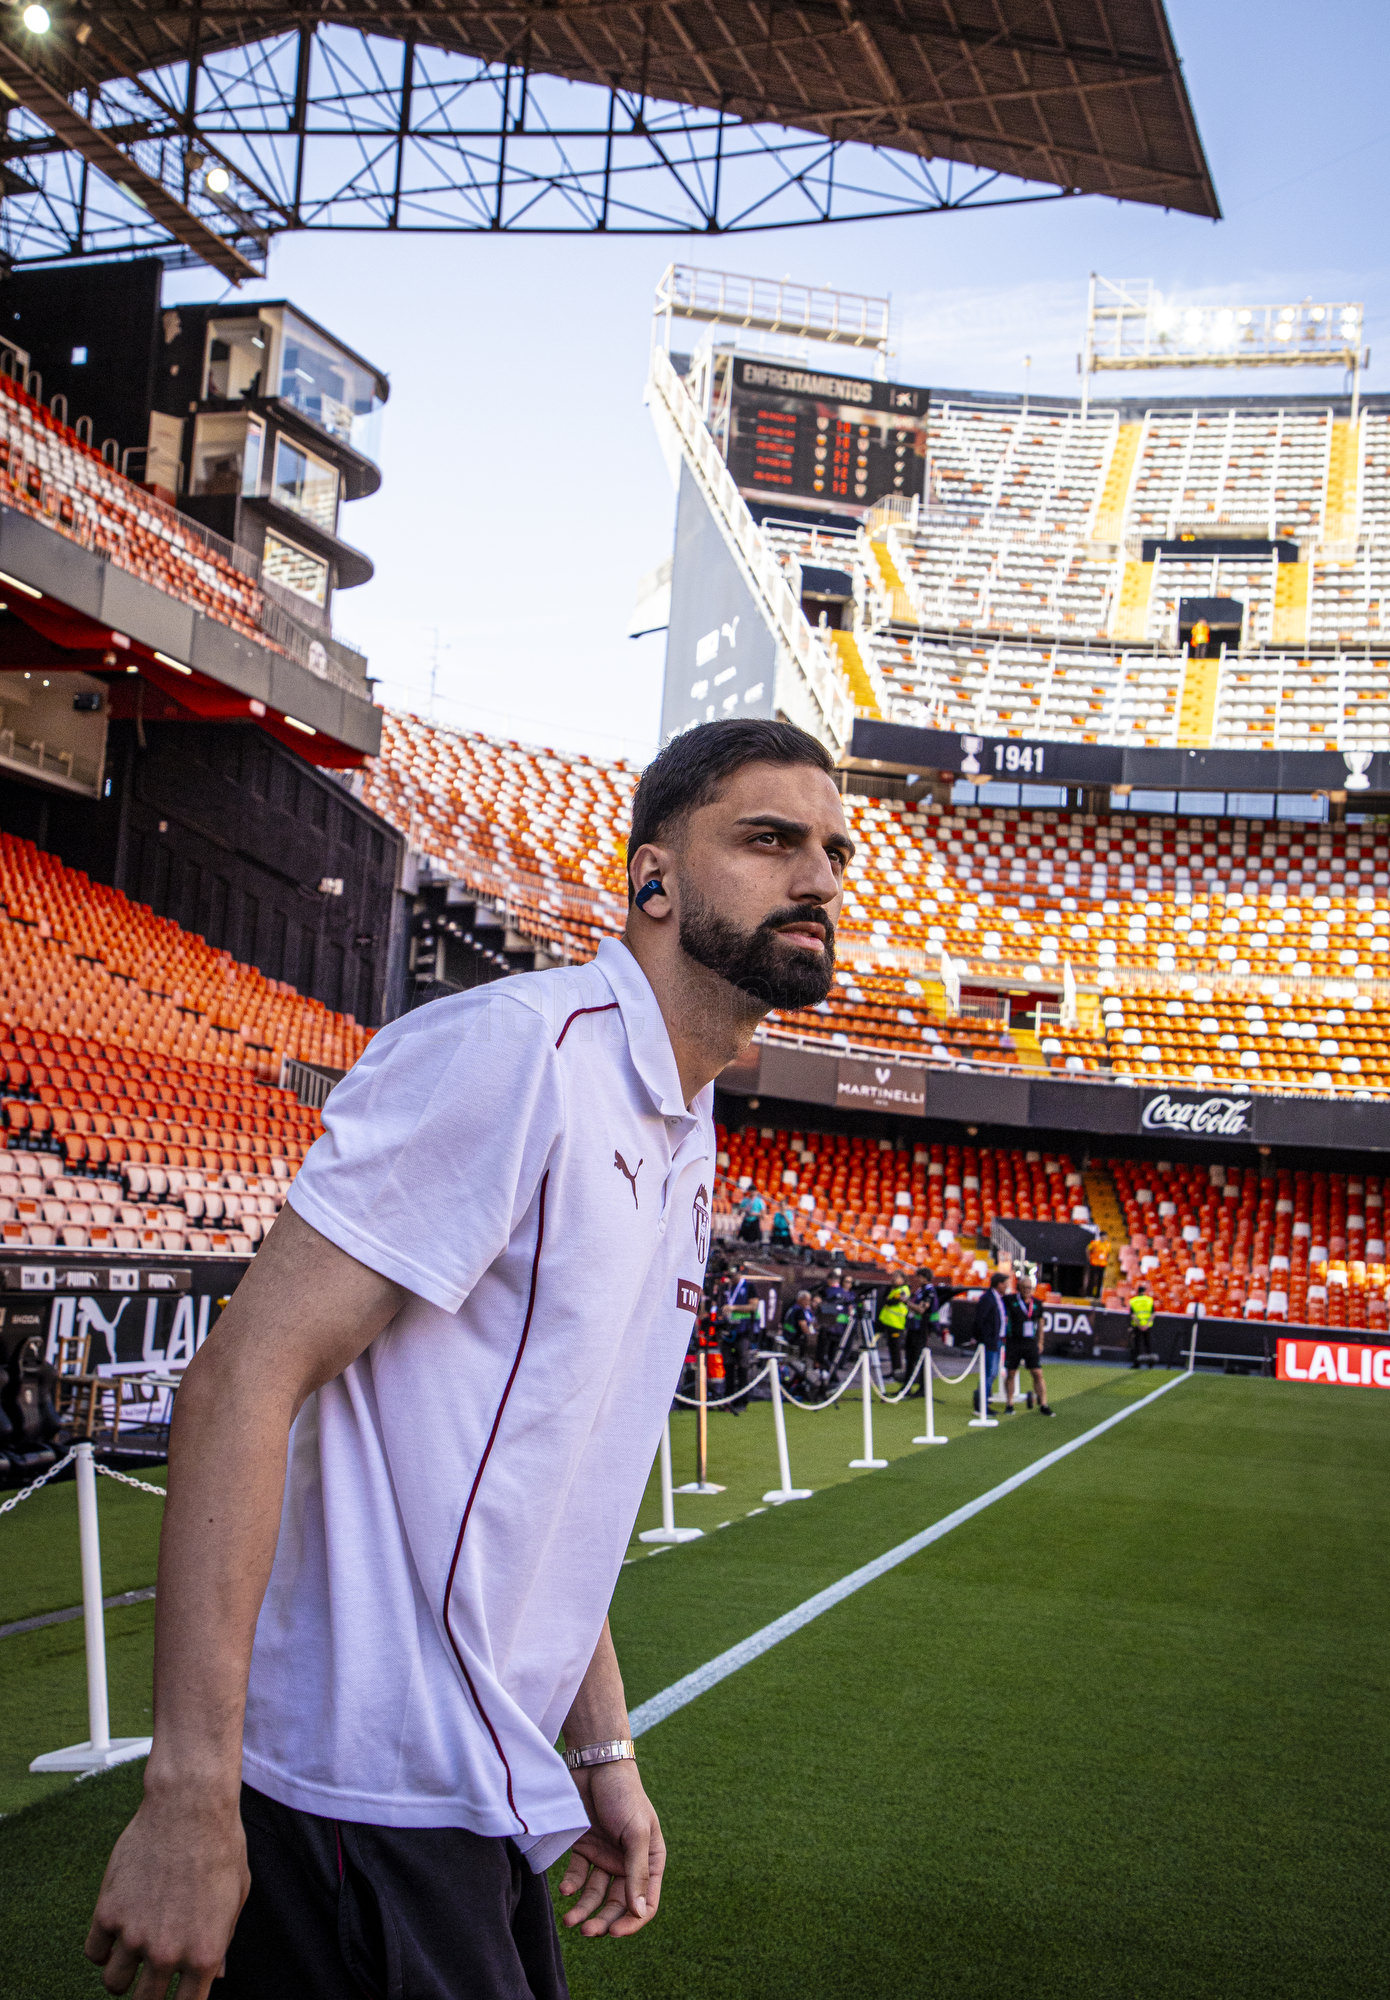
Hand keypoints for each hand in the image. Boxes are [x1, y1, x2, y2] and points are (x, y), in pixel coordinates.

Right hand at [84, 1784, 249, 1999]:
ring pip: (113, 1984)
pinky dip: (102, 1949)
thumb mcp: (236, 1897)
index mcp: (204, 1954)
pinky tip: (115, 1931)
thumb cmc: (220, 1846)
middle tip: (148, 1980)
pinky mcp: (108, 1912)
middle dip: (147, 1996)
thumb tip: (218, 1975)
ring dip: (121, 1975)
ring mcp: (134, 1934)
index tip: (174, 1994)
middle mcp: (167, 1953)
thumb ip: (223, 1941)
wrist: (189, 1807)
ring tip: (131, 1955)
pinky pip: (93, 1954)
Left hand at [558, 1759, 664, 1938]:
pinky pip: (578, 1875)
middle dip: (604, 1920)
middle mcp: (628, 1862)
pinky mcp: (583, 1848)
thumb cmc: (624, 1795)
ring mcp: (605, 1856)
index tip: (614, 1933)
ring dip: (584, 1909)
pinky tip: (565, 1890)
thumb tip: (639, 1912)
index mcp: (650, 1860)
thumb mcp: (636, 1833)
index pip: (645, 1902)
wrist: (595, 1763)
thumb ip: (637, 1872)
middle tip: (587, 1931)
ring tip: (570, 1921)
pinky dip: (572, 1885)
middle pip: (618, 1903)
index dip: (632, 1921)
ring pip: (596, 1894)